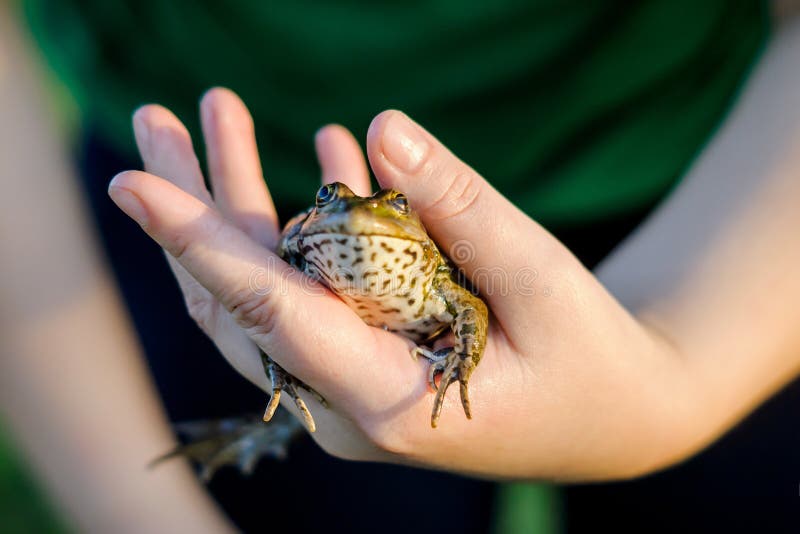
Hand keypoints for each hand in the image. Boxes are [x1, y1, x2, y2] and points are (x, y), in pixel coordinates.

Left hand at [109, 88, 686, 480]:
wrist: (617, 418)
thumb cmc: (590, 359)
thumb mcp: (540, 278)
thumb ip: (460, 206)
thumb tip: (382, 125)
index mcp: (388, 401)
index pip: (272, 314)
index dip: (199, 245)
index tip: (132, 184)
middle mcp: (348, 406)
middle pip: (245, 303)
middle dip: (198, 209)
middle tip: (155, 122)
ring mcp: (351, 389)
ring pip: (271, 295)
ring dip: (243, 206)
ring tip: (221, 116)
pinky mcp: (366, 365)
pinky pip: (318, 293)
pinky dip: (313, 226)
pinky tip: (323, 158)